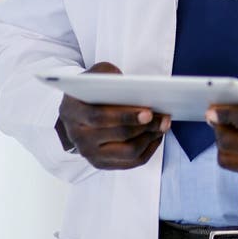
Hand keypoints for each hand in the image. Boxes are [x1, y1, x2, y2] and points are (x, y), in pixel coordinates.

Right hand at [55, 62, 170, 169]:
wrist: (77, 111)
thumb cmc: (91, 90)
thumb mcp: (95, 75)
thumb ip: (110, 75)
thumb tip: (134, 87)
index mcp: (72, 111)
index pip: (99, 117)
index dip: (126, 116)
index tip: (148, 112)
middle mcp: (78, 136)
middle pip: (118, 135)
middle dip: (146, 126)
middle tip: (165, 118)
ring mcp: (89, 153)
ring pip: (127, 152)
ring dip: (150, 138)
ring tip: (163, 126)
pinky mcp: (101, 163)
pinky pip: (131, 162)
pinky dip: (148, 149)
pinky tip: (156, 136)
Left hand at [207, 72, 237, 177]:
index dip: (227, 114)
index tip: (211, 107)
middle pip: (233, 143)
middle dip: (219, 125)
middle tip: (215, 109)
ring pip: (228, 156)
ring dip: (222, 137)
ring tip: (228, 121)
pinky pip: (234, 164)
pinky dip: (228, 149)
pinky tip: (236, 132)